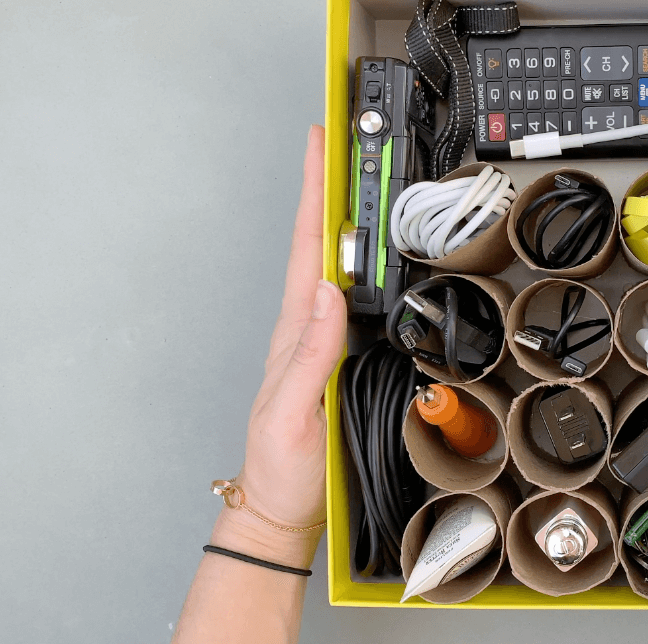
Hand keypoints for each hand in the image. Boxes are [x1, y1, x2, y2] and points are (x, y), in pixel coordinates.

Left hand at [212, 125, 345, 567]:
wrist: (283, 509)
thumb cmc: (284, 468)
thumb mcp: (295, 414)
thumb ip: (313, 356)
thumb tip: (329, 293)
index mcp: (296, 331)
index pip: (309, 248)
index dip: (315, 193)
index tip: (321, 144)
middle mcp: (306, 327)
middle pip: (320, 242)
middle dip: (329, 185)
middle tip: (342, 138)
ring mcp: (318, 340)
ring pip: (332, 264)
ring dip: (341, 215)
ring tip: (353, 175)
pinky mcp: (333, 356)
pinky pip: (344, 294)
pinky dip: (354, 260)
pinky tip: (364, 252)